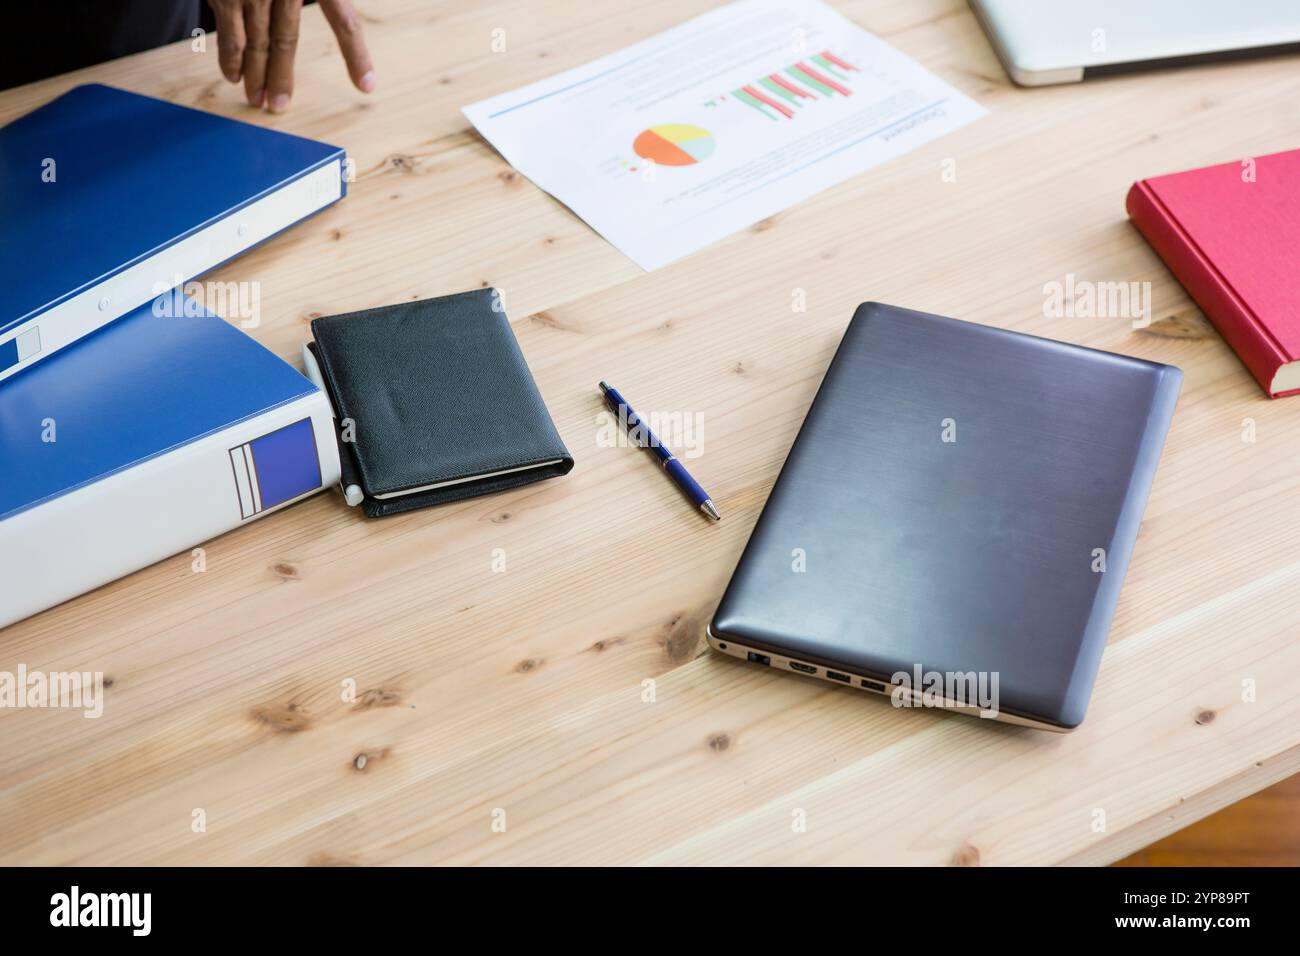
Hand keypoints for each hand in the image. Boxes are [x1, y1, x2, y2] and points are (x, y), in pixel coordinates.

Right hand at [208, 0, 375, 112]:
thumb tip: (334, 9)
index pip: (345, 23)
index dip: (356, 57)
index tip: (368, 86)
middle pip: (286, 41)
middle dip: (282, 78)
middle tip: (280, 107)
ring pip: (257, 43)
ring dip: (256, 76)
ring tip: (259, 100)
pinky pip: (229, 32)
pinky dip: (230, 57)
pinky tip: (233, 77)